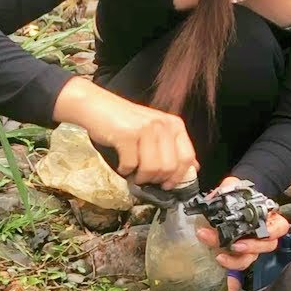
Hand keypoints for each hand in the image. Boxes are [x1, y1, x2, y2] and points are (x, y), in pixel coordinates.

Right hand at [54, 78, 198, 189]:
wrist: (96, 105)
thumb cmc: (125, 121)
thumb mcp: (155, 131)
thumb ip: (173, 148)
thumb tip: (194, 168)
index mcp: (175, 124)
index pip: (187, 157)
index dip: (179, 176)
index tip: (167, 185)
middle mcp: (163, 125)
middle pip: (169, 167)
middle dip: (157, 179)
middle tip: (145, 179)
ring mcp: (146, 129)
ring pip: (152, 169)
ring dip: (141, 177)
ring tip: (133, 173)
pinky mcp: (127, 134)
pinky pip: (131, 165)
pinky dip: (125, 171)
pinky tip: (122, 165)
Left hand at [197, 175, 289, 272]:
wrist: (227, 204)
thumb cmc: (237, 196)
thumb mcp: (233, 187)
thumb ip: (228, 188)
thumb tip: (217, 196)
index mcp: (269, 217)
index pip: (280, 227)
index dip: (273, 232)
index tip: (261, 231)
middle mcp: (264, 234)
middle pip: (266, 246)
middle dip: (250, 247)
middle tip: (235, 245)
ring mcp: (251, 246)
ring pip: (251, 257)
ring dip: (236, 259)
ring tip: (221, 255)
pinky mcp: (238, 253)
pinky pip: (238, 262)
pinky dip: (229, 262)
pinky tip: (218, 257)